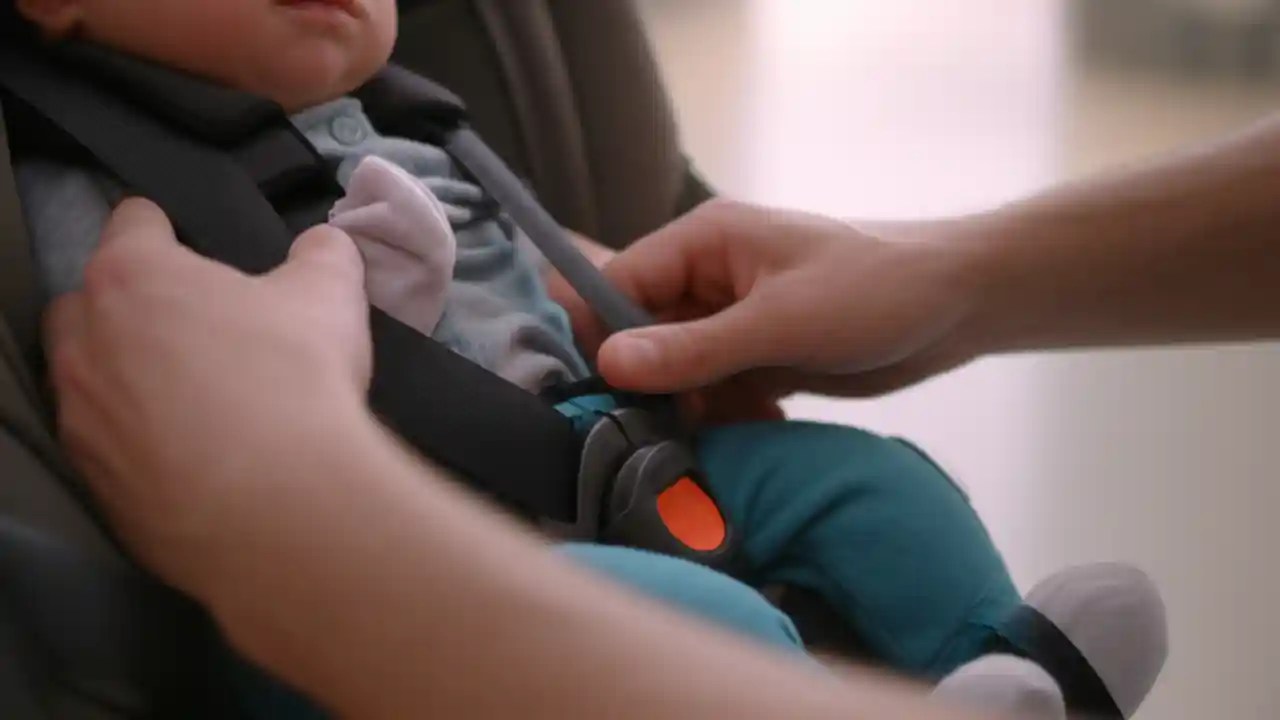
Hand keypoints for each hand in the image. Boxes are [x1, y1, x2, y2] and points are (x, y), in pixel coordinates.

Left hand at [44, 198, 371, 594]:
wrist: (283, 507)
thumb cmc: (296, 379)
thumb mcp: (331, 295)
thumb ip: (322, 254)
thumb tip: (321, 245)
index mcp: (133, 277)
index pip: (132, 223)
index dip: (167, 227)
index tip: (195, 248)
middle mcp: (84, 342)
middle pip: (87, 301)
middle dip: (128, 305)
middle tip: (193, 327)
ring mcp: (80, 418)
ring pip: (85, 377)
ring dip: (125, 375)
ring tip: (190, 398)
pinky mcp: (94, 483)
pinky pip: (105, 445)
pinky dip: (138, 441)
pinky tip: (192, 455)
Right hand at [567, 200, 984, 420]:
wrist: (961, 306)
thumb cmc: (876, 292)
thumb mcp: (782, 321)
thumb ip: (694, 347)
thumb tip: (608, 363)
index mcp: (702, 242)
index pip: (615, 286)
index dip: (602, 339)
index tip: (612, 398)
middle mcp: (706, 279)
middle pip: (640, 337)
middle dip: (653, 385)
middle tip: (672, 432)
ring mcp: (732, 321)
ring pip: (676, 374)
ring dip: (693, 409)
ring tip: (723, 434)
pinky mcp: (758, 358)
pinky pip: (714, 393)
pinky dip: (727, 417)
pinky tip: (760, 426)